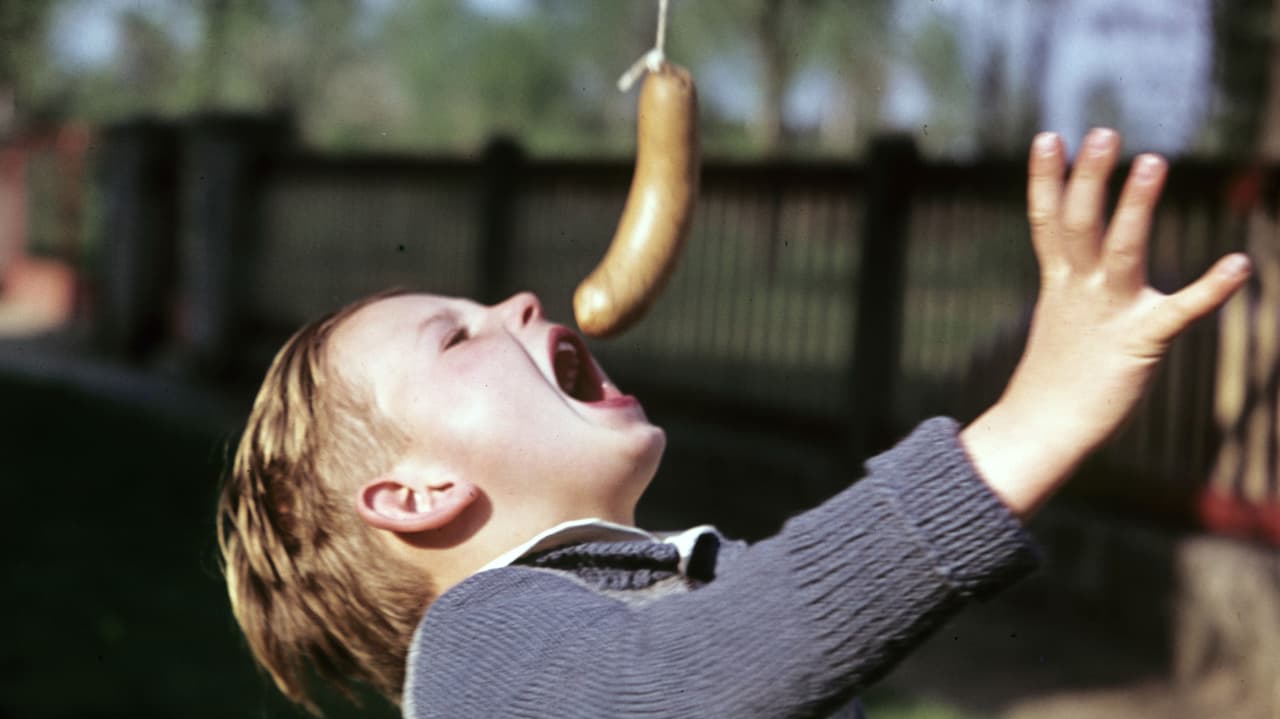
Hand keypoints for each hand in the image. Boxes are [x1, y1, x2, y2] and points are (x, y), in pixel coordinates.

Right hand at [961, 128, 1251, 518]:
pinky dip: (1210, 289)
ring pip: (1120, 248)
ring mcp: (1108, 312)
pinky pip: (1179, 310)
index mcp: (1060, 282)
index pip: (1047, 219)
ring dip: (1135, 204)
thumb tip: (1074, 270)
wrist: (1044, 427)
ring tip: (1152, 161)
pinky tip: (1239, 265)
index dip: (1046, 177)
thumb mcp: (1060, 320)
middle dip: (1089, 176)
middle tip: (1104, 133)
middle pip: (1079, 222)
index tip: (1049, 136)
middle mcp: (1079, 289)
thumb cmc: (1057, 377)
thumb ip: (1073, 289)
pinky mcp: (1140, 341)